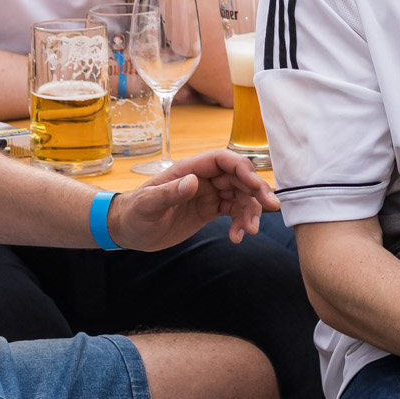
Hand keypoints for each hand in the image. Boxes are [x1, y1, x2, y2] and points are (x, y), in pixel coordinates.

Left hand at [109, 150, 276, 247]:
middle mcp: (202, 179)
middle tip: (271, 208)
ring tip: (249, 232)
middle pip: (238, 178)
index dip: (242, 169)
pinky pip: (234, 212)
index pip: (223, 160)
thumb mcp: (147, 205)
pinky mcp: (210, 210)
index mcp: (190, 170)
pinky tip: (238, 237)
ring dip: (250, 212)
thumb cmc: (134, 214)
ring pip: (240, 196)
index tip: (255, 186)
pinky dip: (241, 223)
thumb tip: (193, 182)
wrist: (128, 231)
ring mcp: (208, 194)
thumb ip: (169, 193)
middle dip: (256, 191)